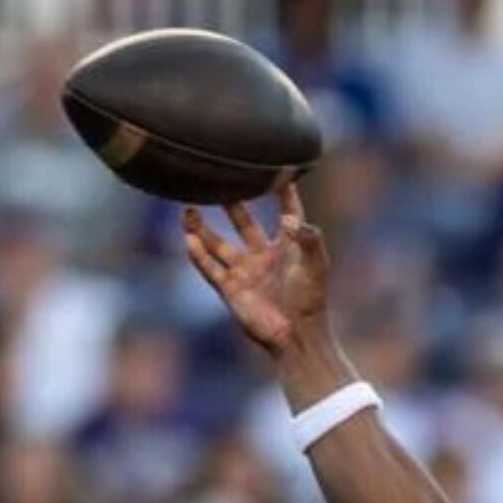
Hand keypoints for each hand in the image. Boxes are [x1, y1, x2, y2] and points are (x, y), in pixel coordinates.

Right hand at [182, 185, 328, 355]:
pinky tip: (188, 238)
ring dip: (202, 228)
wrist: (296, 335)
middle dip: (232, 203)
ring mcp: (245, 271)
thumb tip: (290, 218)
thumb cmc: (310, 299)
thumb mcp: (315, 265)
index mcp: (289, 246)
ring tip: (187, 209)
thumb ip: (309, 238)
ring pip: (217, 243)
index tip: (276, 167)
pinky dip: (197, 254)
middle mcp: (264, 255)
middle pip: (244, 222)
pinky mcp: (230, 288)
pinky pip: (209, 267)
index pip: (287, 211)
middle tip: (218, 181)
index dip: (283, 191)